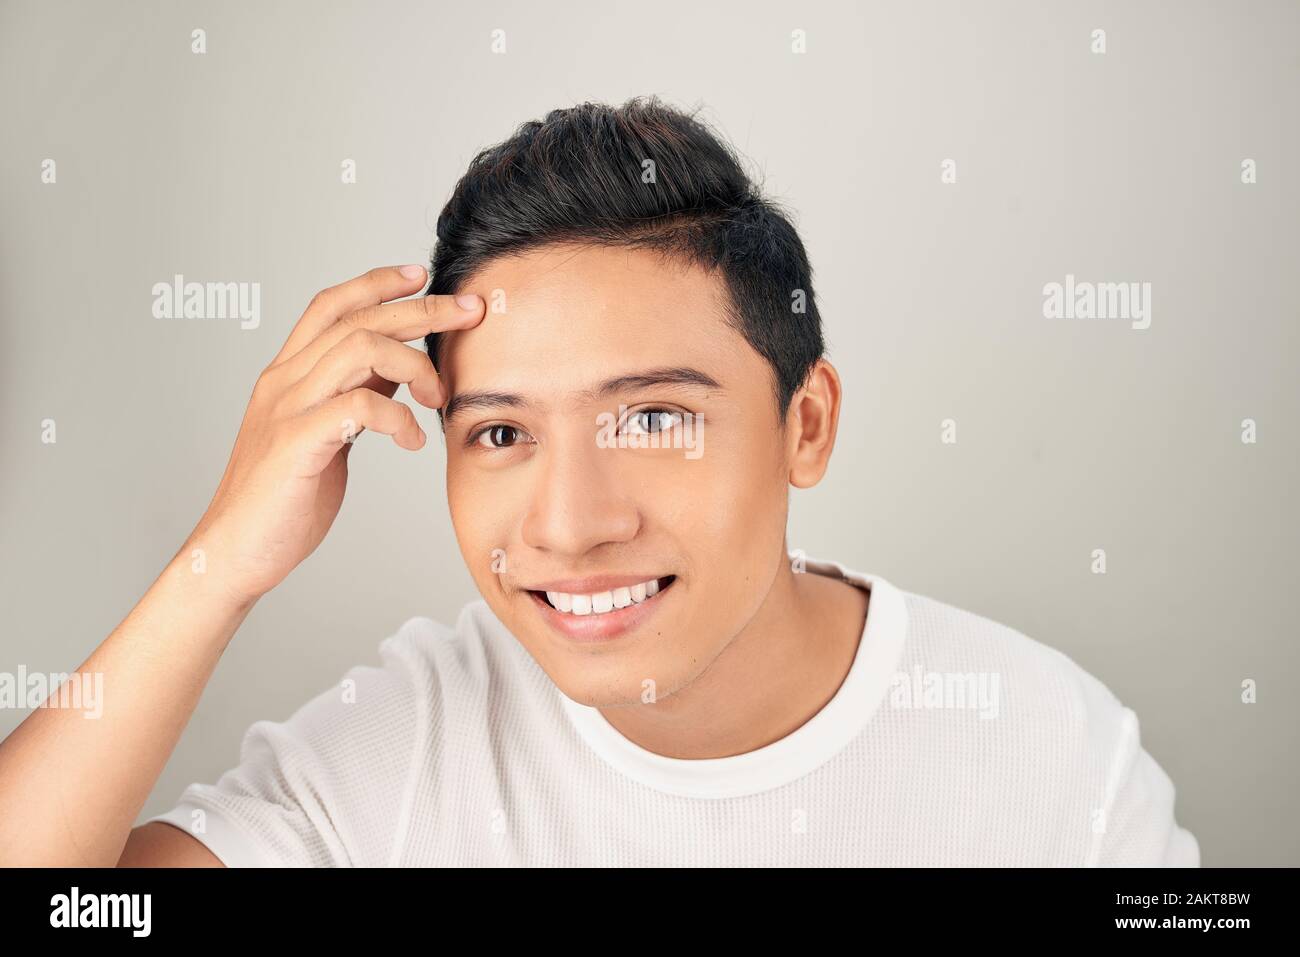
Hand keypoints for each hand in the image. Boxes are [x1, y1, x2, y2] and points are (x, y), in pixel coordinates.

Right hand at [184, 265, 483, 605]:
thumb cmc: (285, 497)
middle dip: (422, 308)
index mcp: (288, 373)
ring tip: (438, 398)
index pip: (332, 305)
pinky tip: (413, 441)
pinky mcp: (295, 444)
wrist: (235, 551)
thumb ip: (354, 394)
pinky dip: (397, 418)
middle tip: (470, 311)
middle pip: (358, 318)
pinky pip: (358, 407)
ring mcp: (287, 409)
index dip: (378, 283)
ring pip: (360, 348)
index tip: (423, 276)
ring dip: (415, 364)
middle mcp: (284, 381)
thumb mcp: (326, 433)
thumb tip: (398, 368)